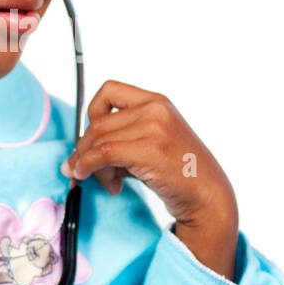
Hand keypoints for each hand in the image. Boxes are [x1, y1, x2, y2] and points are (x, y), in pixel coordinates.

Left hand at [61, 80, 239, 277]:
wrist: (208, 194)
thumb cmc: (180, 172)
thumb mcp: (152, 143)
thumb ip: (120, 140)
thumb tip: (75, 157)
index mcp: (156, 101)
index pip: (109, 90)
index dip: (91, 114)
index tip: (90, 139)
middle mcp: (155, 108)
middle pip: (98, 122)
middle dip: (84, 149)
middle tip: (84, 172)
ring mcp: (154, 127)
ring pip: (98, 140)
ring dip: (90, 165)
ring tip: (106, 183)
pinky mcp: (150, 149)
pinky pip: (103, 153)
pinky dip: (90, 168)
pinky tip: (106, 184)